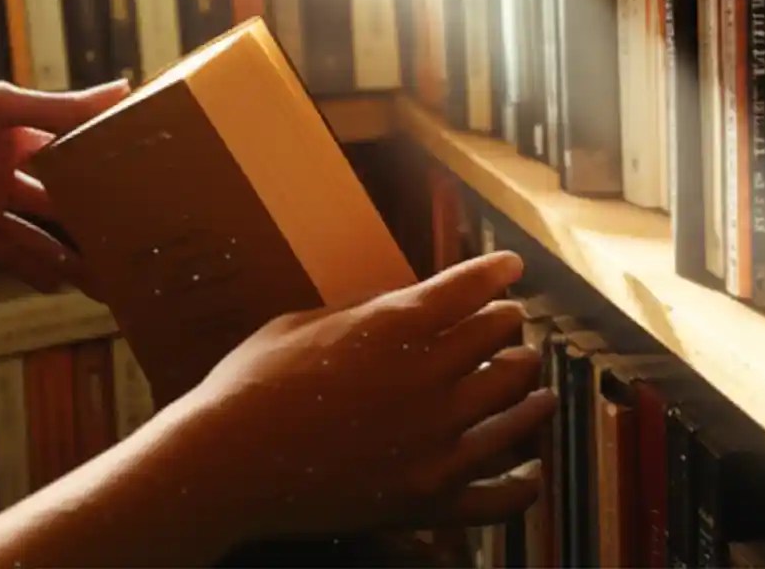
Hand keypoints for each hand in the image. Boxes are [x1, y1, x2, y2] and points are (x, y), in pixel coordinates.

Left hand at [0, 80, 128, 292]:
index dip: (110, 156)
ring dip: (76, 252)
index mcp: (19, 127)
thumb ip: (59, 110)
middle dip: (99, 213)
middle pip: (65, 193)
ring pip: (46, 229)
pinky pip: (13, 253)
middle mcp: (10, 164)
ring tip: (114, 275)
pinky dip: (38, 269)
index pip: (76, 142)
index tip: (155, 173)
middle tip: (142, 235)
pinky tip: (67, 287)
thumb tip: (125, 88)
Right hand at [174, 251, 552, 541]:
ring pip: (515, 408)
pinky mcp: (427, 497)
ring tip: (540, 387)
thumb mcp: (301, 324)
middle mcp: (429, 379)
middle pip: (500, 340)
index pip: (469, 288)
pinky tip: (532, 470)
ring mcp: (435, 442)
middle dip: (510, 326)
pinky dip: (523, 482)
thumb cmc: (250, 385)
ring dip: (531, 391)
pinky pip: (499, 496)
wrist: (224, 465)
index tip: (513, 268)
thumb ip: (362, 315)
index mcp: (396, 327)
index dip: (497, 273)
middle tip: (512, 325)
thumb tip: (399, 309)